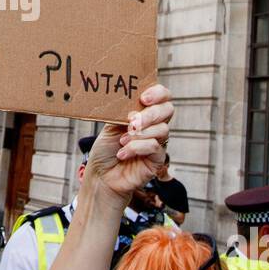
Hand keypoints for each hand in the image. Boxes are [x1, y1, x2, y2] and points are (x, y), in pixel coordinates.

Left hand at [84, 84, 172, 201]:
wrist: (101, 176)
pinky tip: (123, 153)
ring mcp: (158, 142)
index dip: (158, 93)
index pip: (162, 96)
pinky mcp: (158, 159)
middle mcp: (155, 125)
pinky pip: (155, 147)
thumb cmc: (105, 150)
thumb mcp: (110, 126)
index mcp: (145, 112)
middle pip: (168, 110)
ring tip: (122, 141)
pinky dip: (137, 148)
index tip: (143, 98)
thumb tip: (128, 98)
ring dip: (140, 134)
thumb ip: (121, 112)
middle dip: (150, 114)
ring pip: (162, 129)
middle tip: (132, 122)